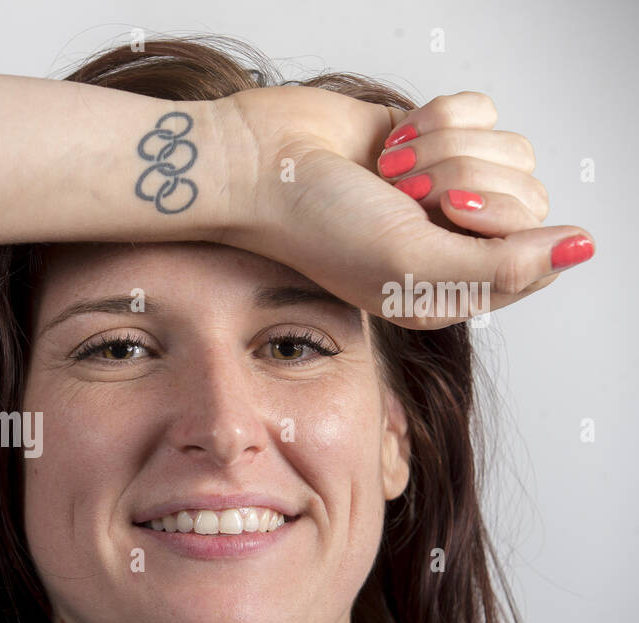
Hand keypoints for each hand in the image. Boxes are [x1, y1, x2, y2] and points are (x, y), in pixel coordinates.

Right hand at [206, 85, 593, 328]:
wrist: (263, 162)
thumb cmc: (318, 227)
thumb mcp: (413, 266)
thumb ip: (504, 267)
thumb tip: (584, 246)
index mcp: (452, 287)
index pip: (537, 254)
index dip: (502, 226)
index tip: (449, 216)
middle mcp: (455, 240)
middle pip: (530, 195)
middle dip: (466, 179)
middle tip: (408, 194)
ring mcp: (445, 186)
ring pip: (510, 149)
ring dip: (444, 149)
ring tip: (389, 171)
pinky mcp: (432, 137)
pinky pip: (480, 110)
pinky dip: (434, 118)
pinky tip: (389, 144)